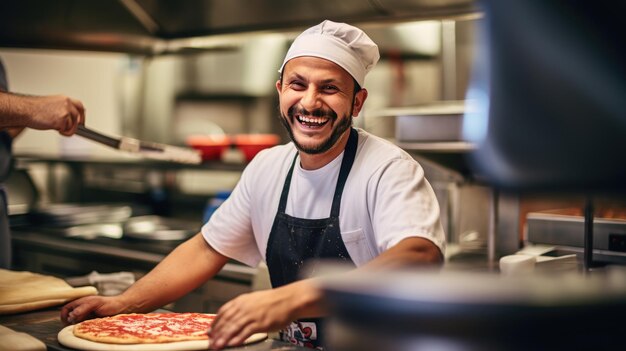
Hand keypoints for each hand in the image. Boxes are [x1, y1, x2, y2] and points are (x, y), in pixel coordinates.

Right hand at [27, 95, 84, 135]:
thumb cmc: (34, 108)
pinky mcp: (62, 120)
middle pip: (78, 117)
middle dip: (76, 126)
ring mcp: (65, 112)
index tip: (82, 122)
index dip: (82, 115)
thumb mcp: (52, 105)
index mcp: (64, 99)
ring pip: (72, 125)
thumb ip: (62, 109)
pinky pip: (66, 130)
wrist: (24, 110)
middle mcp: (67, 104)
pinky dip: (61, 132)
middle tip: (69, 130)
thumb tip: (69, 119)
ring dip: (65, 129)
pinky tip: (51, 126)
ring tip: (52, 125)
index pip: (80, 106)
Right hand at [60, 295, 126, 324]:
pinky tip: (90, 326)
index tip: (68, 321)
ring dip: (78, 325)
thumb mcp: (95, 303)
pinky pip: (83, 326)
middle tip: (77, 323)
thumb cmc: (110, 303)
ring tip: (85, 324)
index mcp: (81, 302)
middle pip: (70, 317)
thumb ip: (83, 308)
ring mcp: (87, 316)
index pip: (66, 309)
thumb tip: (71, 315)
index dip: (64, 315)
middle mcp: (82, 309)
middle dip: (71, 321)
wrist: (122, 308)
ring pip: (76, 322)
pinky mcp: (91, 322)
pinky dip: (84, 327)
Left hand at [208, 281, 322, 348]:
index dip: (215, 323)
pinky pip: (245, 332)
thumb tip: (233, 316)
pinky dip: (237, 339)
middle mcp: (244, 307)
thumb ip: (243, 307)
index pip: (223, 312)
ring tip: (217, 346)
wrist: (289, 299)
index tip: (210, 331)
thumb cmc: (275, 300)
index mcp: (242, 300)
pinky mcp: (260, 323)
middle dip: (216, 333)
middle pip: (226, 321)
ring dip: (223, 338)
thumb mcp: (254, 299)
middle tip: (210, 342)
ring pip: (233, 328)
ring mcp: (252, 315)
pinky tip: (232, 344)